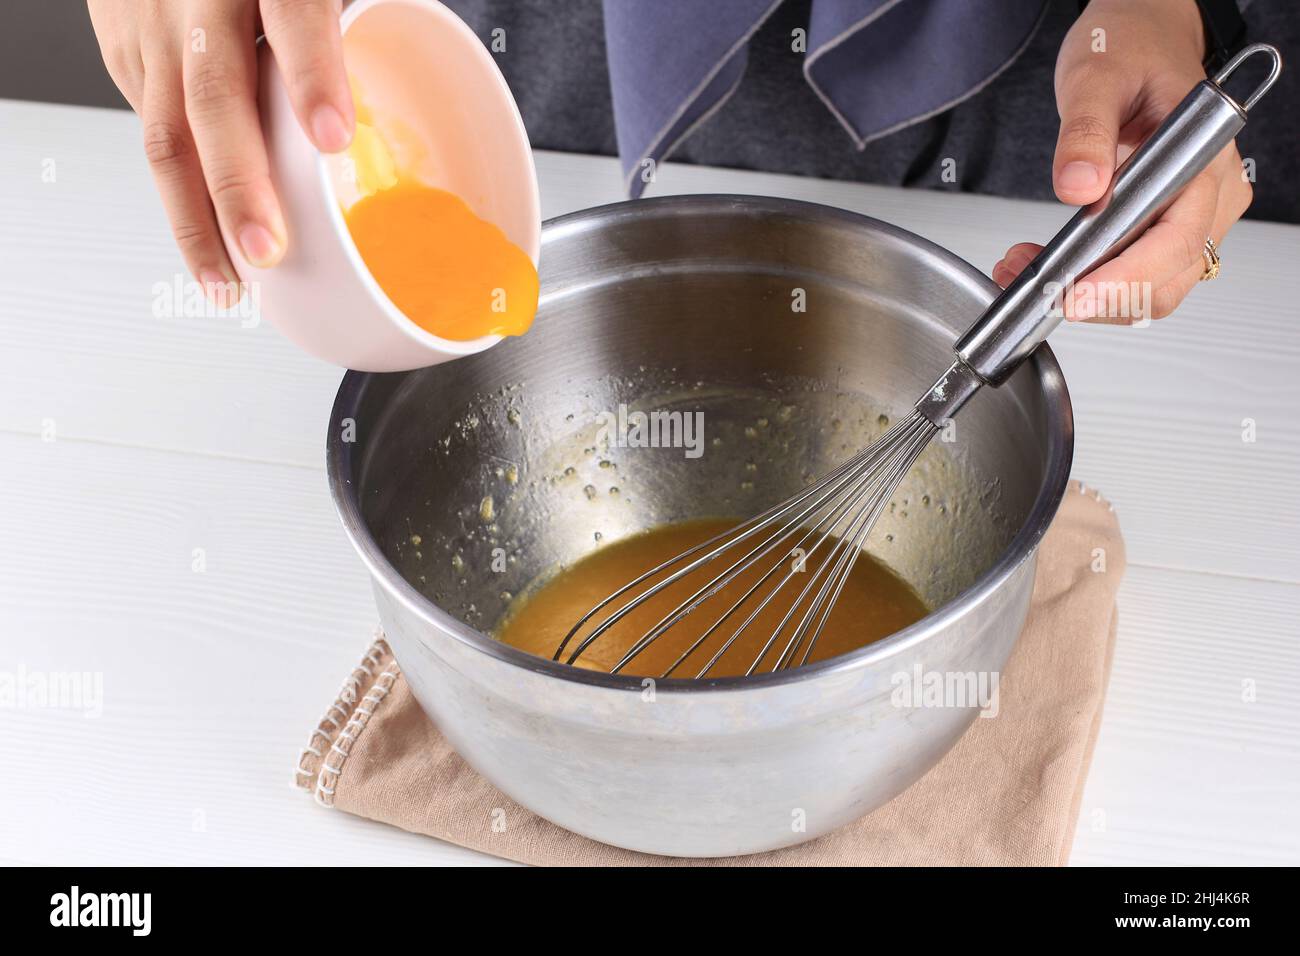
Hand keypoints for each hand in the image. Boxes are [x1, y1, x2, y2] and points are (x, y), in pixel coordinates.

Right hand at [88, 0, 353, 299]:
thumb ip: (353, 20)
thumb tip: (428, 86)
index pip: (292, 14)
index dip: (311, 74)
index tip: (333, 137)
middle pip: (212, 95)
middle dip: (239, 183)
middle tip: (269, 248)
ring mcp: (152, 27)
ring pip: (165, 133)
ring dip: (197, 220)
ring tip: (229, 282)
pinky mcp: (124, 54)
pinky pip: (154, 134)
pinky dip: (182, 197)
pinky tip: (208, 244)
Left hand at [992, 0, 1251, 322]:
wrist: (1139, 38)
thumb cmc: (1130, 48)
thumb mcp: (1095, 77)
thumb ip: (1085, 131)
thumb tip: (1079, 185)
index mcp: (1202, 156)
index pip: (1176, 240)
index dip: (1125, 279)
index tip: (1073, 295)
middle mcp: (1211, 193)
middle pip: (1168, 279)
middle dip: (1100, 296)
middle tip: (1038, 288)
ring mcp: (1194, 213)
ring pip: (1154, 286)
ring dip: (1092, 294)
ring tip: (1031, 271)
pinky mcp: (1169, 223)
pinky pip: (1139, 271)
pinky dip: (1095, 281)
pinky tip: (1051, 265)